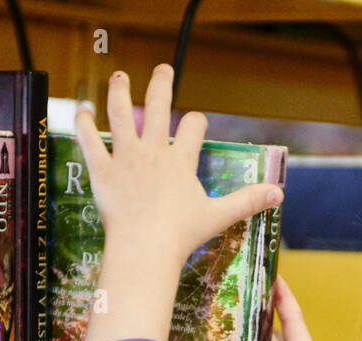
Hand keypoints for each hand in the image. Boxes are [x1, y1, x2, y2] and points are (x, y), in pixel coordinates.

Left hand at [73, 64, 284, 340]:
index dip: (197, 122)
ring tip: (121, 76)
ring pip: (121, 114)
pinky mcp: (103, 172)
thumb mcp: (219, 216)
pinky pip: (90, 142)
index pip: (193, 126)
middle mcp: (153, 151)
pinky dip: (85, 125)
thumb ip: (247, 201)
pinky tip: (82, 111)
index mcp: (181, 160)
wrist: (144, 251)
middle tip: (163, 70)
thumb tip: (279, 194)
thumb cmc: (181, 236)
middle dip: (162, 84)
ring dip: (120, 92)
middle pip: (158, 105)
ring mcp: (126, 159)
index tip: (196, 124)